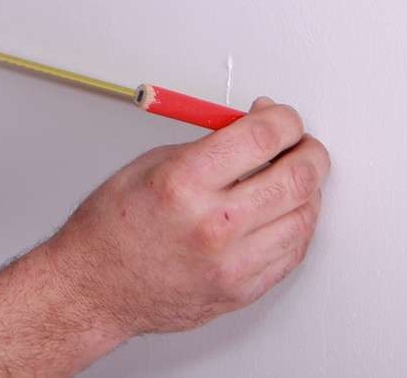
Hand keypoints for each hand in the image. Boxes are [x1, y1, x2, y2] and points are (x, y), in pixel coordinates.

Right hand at [43, 96, 329, 339]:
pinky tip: (285, 212)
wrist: (97, 287)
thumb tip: (254, 129)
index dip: (284, 119)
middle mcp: (213, 224)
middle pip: (296, 177)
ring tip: (293, 178)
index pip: (260, 138)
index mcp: (183, 182)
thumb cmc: (112, 227)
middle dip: (309, 152)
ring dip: (308, 190)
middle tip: (303, 145)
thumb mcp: (149, 165)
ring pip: (303, 217)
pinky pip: (293, 252)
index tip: (284, 117)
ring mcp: (232, 263)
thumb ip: (207, 148)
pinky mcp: (242, 289)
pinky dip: (296, 225)